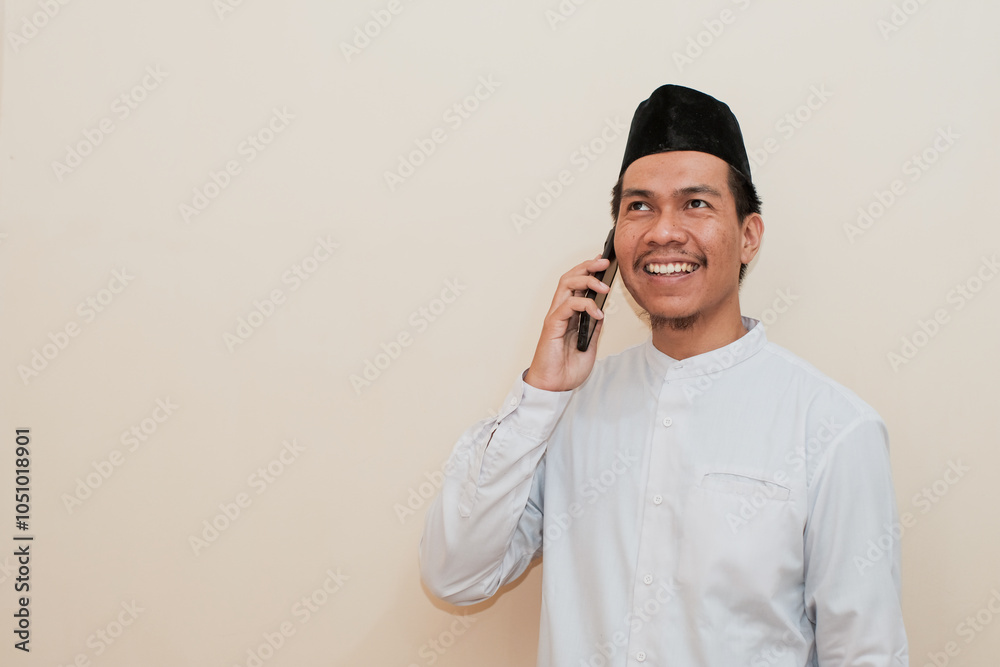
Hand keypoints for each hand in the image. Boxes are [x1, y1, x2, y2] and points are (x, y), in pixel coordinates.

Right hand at [523, 257, 610, 391]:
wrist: (555, 387)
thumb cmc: (567, 369)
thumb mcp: (590, 344)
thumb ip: (593, 327)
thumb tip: (602, 311)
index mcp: (568, 315)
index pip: (576, 284)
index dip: (588, 270)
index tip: (604, 263)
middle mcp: (559, 312)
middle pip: (569, 277)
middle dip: (587, 266)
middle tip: (605, 263)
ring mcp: (555, 317)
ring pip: (566, 285)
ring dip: (587, 280)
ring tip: (604, 287)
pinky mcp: (553, 325)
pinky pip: (568, 305)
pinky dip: (585, 305)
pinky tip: (597, 313)